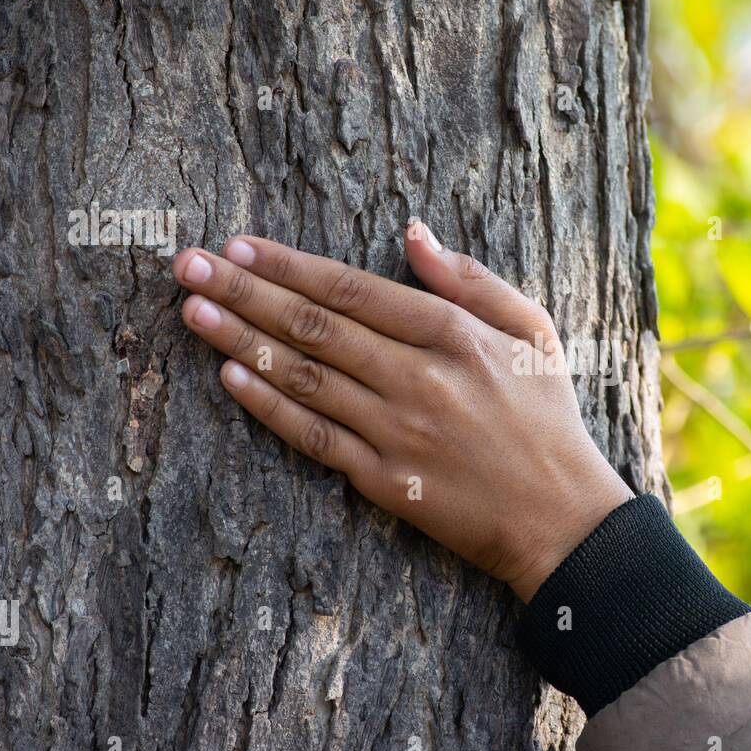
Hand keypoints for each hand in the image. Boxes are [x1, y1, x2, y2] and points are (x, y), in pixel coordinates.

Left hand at [171, 222, 633, 601]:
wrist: (561, 517)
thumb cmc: (548, 418)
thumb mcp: (532, 332)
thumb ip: (472, 280)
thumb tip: (414, 233)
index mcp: (455, 335)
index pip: (354, 289)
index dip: (291, 266)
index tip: (240, 245)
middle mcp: (419, 378)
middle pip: (316, 327)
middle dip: (245, 291)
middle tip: (189, 265)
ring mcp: (397, 432)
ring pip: (305, 377)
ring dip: (241, 340)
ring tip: (192, 310)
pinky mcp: (384, 481)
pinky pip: (314, 437)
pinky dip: (269, 406)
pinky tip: (229, 378)